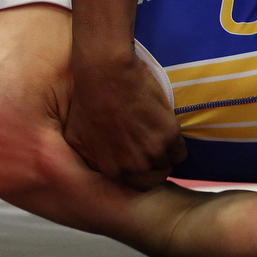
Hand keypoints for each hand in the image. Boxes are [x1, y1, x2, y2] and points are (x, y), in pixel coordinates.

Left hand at [64, 51, 186, 190]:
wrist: (105, 72)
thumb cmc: (87, 100)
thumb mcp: (76, 136)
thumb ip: (90, 159)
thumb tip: (97, 169)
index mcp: (113, 170)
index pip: (136, 185)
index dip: (140, 172)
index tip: (140, 159)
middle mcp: (134, 166)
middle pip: (156, 177)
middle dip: (155, 165)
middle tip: (150, 147)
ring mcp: (153, 151)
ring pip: (169, 163)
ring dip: (164, 152)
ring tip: (153, 133)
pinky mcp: (169, 134)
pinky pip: (180, 150)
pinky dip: (175, 142)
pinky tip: (164, 128)